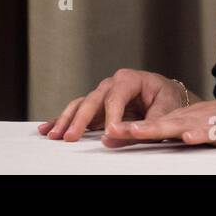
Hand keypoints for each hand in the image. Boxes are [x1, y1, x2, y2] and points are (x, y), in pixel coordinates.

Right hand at [37, 68, 190, 141]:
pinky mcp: (97, 107)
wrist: (168, 97)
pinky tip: (48, 127)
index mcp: (131, 79)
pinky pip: (77, 111)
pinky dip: (63, 120)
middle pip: (93, 100)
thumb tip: (116, 135)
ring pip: (80, 105)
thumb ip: (144, 123)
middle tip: (71, 136)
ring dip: (66, 120)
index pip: (117, 96)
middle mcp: (112, 83)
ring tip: (54, 134)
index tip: (109, 131)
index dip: (112, 115)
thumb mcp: (165, 109)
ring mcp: (102, 94)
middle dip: (81, 119)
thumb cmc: (167, 99)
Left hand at [101, 85, 215, 148]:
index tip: (109, 133)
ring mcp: (210, 122)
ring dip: (157, 128)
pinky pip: (213, 131)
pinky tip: (189, 136)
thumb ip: (184, 133)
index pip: (155, 123)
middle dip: (135, 128)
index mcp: (187, 118)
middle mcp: (194, 118)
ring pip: (180, 125)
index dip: (132, 129)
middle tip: (112, 131)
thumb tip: (162, 142)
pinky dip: (200, 133)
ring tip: (135, 131)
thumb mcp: (204, 126)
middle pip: (160, 123)